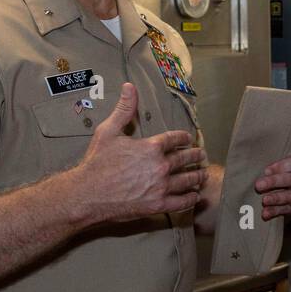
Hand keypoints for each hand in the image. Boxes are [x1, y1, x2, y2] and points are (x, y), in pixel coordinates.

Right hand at [74, 83, 206, 221]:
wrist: (87, 194)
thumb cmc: (96, 163)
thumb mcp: (108, 131)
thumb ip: (124, 109)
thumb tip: (129, 86)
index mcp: (151, 147)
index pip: (175, 139)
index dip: (184, 138)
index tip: (188, 139)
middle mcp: (160, 166)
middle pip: (185, 159)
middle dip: (195, 156)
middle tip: (202, 155)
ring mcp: (161, 186)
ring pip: (187, 180)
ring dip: (197, 176)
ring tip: (203, 174)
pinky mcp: (158, 205)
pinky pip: (181, 202)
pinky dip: (190, 198)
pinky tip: (195, 196)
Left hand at [253, 151, 290, 219]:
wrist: (290, 177)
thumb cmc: (283, 164)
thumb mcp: (281, 157)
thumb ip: (274, 160)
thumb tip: (266, 171)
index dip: (281, 166)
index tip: (266, 170)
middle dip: (274, 182)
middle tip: (259, 185)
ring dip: (276, 199)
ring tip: (264, 201)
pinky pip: (288, 209)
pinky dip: (276, 211)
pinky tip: (265, 213)